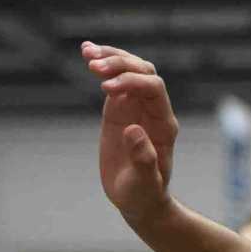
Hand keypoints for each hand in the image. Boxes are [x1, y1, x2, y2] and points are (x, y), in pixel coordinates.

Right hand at [85, 43, 179, 233]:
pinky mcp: (119, 109)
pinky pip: (113, 80)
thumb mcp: (144, 184)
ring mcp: (136, 107)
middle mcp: (153, 110)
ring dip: (110, 57)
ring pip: (129, 69)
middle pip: (143, 71)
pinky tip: (86, 52)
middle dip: (120, 64)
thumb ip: (143, 159)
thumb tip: (134, 130)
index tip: (105, 88)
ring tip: (87, 51)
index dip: (132, 82)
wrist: (139, 200)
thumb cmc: (144, 195)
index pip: (153, 89)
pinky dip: (102, 64)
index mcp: (164, 124)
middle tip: (93, 66)